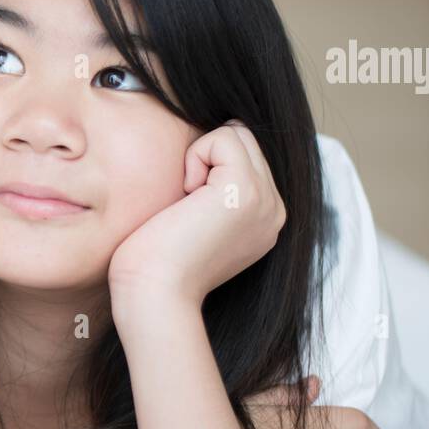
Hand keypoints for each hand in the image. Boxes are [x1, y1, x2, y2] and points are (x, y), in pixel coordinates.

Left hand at [108, 120, 286, 314]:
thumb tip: (208, 153)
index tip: (188, 213)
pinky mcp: (247, 190)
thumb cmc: (156, 263)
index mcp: (264, 218)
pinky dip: (194, 158)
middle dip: (205, 159)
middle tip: (186, 207)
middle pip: (243, 139)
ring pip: (236, 134)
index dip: (206, 167)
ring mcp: (266, 201)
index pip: (244, 155)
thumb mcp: (196, 221)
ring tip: (187, 204)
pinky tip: (186, 198)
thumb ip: (213, 191)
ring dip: (199, 158)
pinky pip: (224, 137)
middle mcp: (274, 210)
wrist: (154, 294)